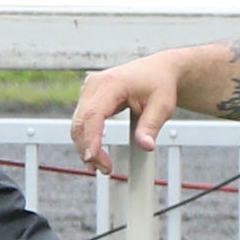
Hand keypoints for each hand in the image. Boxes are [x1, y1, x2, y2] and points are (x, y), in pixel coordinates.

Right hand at [70, 51, 182, 169]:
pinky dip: (86, 138)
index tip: (94, 158)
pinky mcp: (88, 97)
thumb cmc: (159, 83)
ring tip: (101, 165)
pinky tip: (95, 153)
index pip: (93, 114)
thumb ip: (151, 126)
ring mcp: (88, 90)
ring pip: (77, 124)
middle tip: (104, 169)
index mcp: (111, 83)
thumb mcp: (162, 106)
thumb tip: (145, 145)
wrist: (158, 70)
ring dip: (85, 147)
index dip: (91, 138)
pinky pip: (81, 121)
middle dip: (88, 149)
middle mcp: (94, 84)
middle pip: (80, 122)